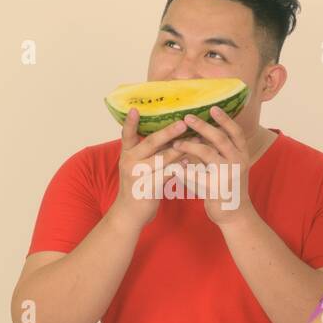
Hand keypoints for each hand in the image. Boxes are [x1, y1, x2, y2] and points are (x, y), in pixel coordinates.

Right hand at [108, 109, 197, 230]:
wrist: (130, 213)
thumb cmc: (140, 187)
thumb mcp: (139, 167)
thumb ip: (148, 153)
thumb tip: (169, 137)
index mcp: (126, 153)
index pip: (127, 134)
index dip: (130, 122)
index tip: (136, 108)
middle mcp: (129, 161)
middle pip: (150, 143)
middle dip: (167, 133)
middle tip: (183, 123)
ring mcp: (137, 174)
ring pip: (161, 158)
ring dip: (180, 150)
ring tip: (196, 140)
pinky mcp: (147, 187)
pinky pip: (167, 174)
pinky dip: (180, 168)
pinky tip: (192, 163)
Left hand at [170, 106, 253, 224]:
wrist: (234, 214)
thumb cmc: (229, 187)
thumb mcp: (232, 166)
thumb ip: (221, 151)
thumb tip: (202, 131)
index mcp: (243, 155)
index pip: (236, 133)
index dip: (225, 119)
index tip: (213, 108)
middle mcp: (239, 163)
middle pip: (221, 139)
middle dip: (203, 126)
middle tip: (187, 118)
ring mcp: (228, 175)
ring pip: (207, 153)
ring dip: (189, 144)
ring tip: (176, 142)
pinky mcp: (216, 188)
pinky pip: (196, 173)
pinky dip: (184, 168)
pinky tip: (175, 166)